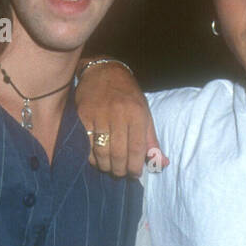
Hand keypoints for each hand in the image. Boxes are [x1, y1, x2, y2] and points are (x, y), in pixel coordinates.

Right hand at [76, 61, 165, 177]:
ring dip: (106, 166)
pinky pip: (87, 144)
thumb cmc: (127, 95)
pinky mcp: (83, 115)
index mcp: (137, 114)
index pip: (137, 148)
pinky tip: (96, 159)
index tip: (135, 174)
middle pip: (118, 154)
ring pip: (102, 152)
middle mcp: (118, 114)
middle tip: (121, 174)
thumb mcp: (144, 113)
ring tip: (109, 168)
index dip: (135, 166)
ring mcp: (99, 115)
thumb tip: (162, 163)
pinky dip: (91, 157)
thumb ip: (151, 140)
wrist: (103, 71)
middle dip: (120, 170)